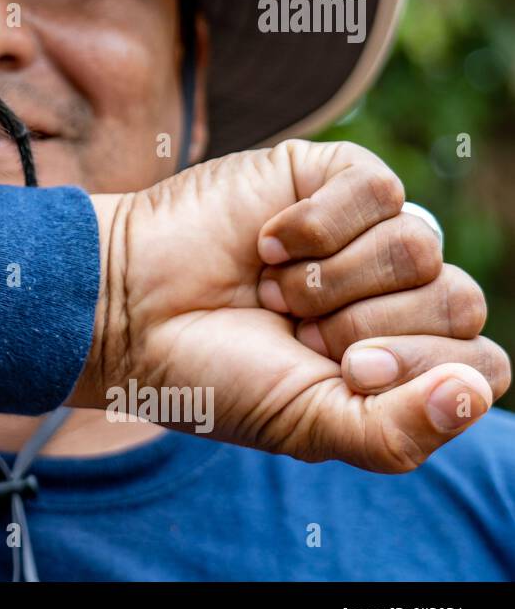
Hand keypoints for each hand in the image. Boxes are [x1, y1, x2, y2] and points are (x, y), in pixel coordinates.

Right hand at [72, 139, 510, 472]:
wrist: (129, 310)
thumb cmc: (212, 373)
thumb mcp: (308, 425)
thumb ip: (398, 431)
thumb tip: (472, 394)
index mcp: (400, 360)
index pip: (480, 365)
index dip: (421, 370)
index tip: (342, 372)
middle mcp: (393, 295)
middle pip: (458, 301)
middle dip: (366, 326)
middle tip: (296, 331)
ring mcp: (367, 233)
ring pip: (419, 248)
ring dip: (329, 280)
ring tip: (272, 290)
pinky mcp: (333, 178)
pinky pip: (381, 193)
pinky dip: (316, 227)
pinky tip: (267, 245)